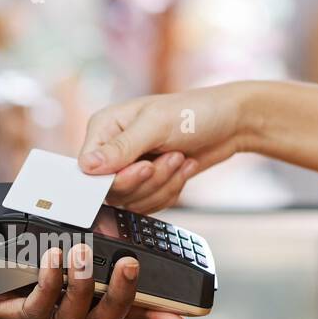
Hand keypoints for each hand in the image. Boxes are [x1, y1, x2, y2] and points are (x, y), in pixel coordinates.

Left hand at [0, 227, 184, 318]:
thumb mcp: (13, 228)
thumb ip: (46, 214)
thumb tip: (82, 187)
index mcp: (54, 306)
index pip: (108, 318)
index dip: (145, 318)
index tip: (185, 316)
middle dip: (124, 302)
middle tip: (134, 265)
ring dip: (85, 290)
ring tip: (88, 253)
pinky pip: (30, 313)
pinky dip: (48, 286)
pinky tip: (55, 259)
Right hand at [78, 82, 256, 212]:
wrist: (230, 125)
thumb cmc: (195, 113)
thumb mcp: (156, 124)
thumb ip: (121, 147)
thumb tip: (87, 166)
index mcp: (104, 127)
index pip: (89, 169)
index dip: (117, 177)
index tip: (144, 167)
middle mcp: (112, 150)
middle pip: (112, 190)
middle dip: (149, 179)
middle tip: (170, 155)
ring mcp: (129, 169)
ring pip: (132, 201)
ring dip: (164, 184)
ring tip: (178, 157)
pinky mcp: (146, 184)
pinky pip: (149, 205)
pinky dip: (170, 191)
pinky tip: (181, 168)